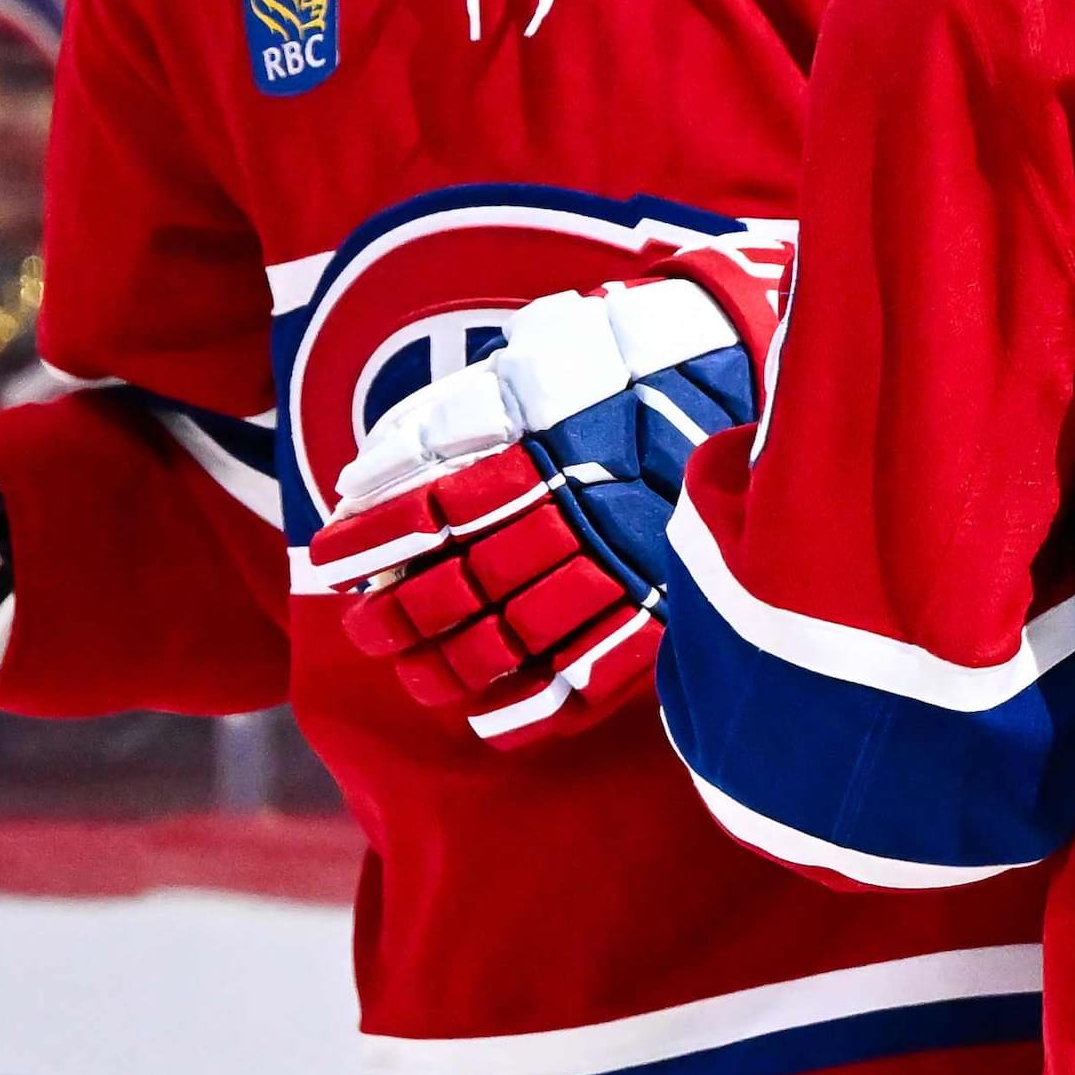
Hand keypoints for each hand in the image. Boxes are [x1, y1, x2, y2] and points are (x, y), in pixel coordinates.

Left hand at [300, 259, 782, 747]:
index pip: (430, 509)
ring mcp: (622, 561)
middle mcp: (576, 510)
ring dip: (451, 666)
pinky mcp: (664, 600)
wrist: (744, 358)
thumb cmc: (627, 349)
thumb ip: (450, 413)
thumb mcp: (536, 351)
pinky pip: (596, 675)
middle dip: (399, 615)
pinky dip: (537, 710)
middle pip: (464, 584)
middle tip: (364, 630)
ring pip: (518, 637)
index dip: (372, 541)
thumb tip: (362, 478)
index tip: (329, 560)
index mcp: (542, 446)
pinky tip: (490, 724)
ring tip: (412, 679)